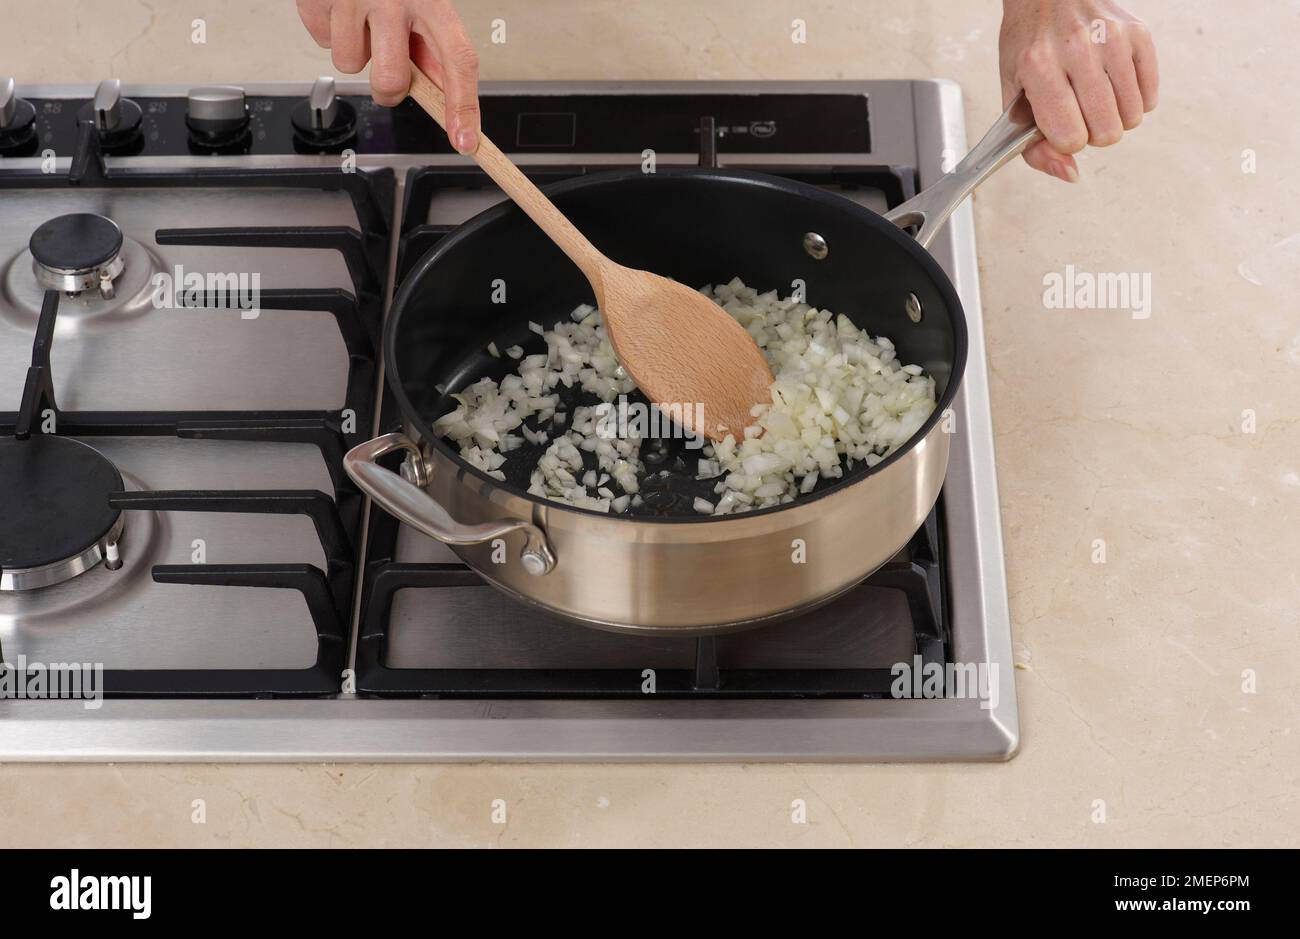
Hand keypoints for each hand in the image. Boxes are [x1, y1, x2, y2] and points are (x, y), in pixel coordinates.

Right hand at [296, 0, 480, 152]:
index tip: (464, 140)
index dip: (463, 106)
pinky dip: (332, 31)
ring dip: (356, 51)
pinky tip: (342, 8)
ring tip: (361, 18)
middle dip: (388, 88)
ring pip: (350, 65)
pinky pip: (323, 43)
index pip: (458, 61)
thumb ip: (433, 45)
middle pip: (391, 81)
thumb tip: (444, 95)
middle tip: (387, 63)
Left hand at [999, 0, 1157, 180]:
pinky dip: (1134, 101)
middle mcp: (1078, 49)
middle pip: (1107, 132)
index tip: (1058, 125)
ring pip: (1132, 117)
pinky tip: (1113, 86)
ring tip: (1094, 97)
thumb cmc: (1028, 47)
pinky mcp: (1139, 33)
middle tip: (1078, 111)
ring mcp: (1113, 38)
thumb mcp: (1013, 96)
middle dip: (1092, 133)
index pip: (1070, 137)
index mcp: (1039, 66)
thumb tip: (1071, 175)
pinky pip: (1150, 96)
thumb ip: (1033, 147)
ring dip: (1114, 118)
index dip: (1066, 140)